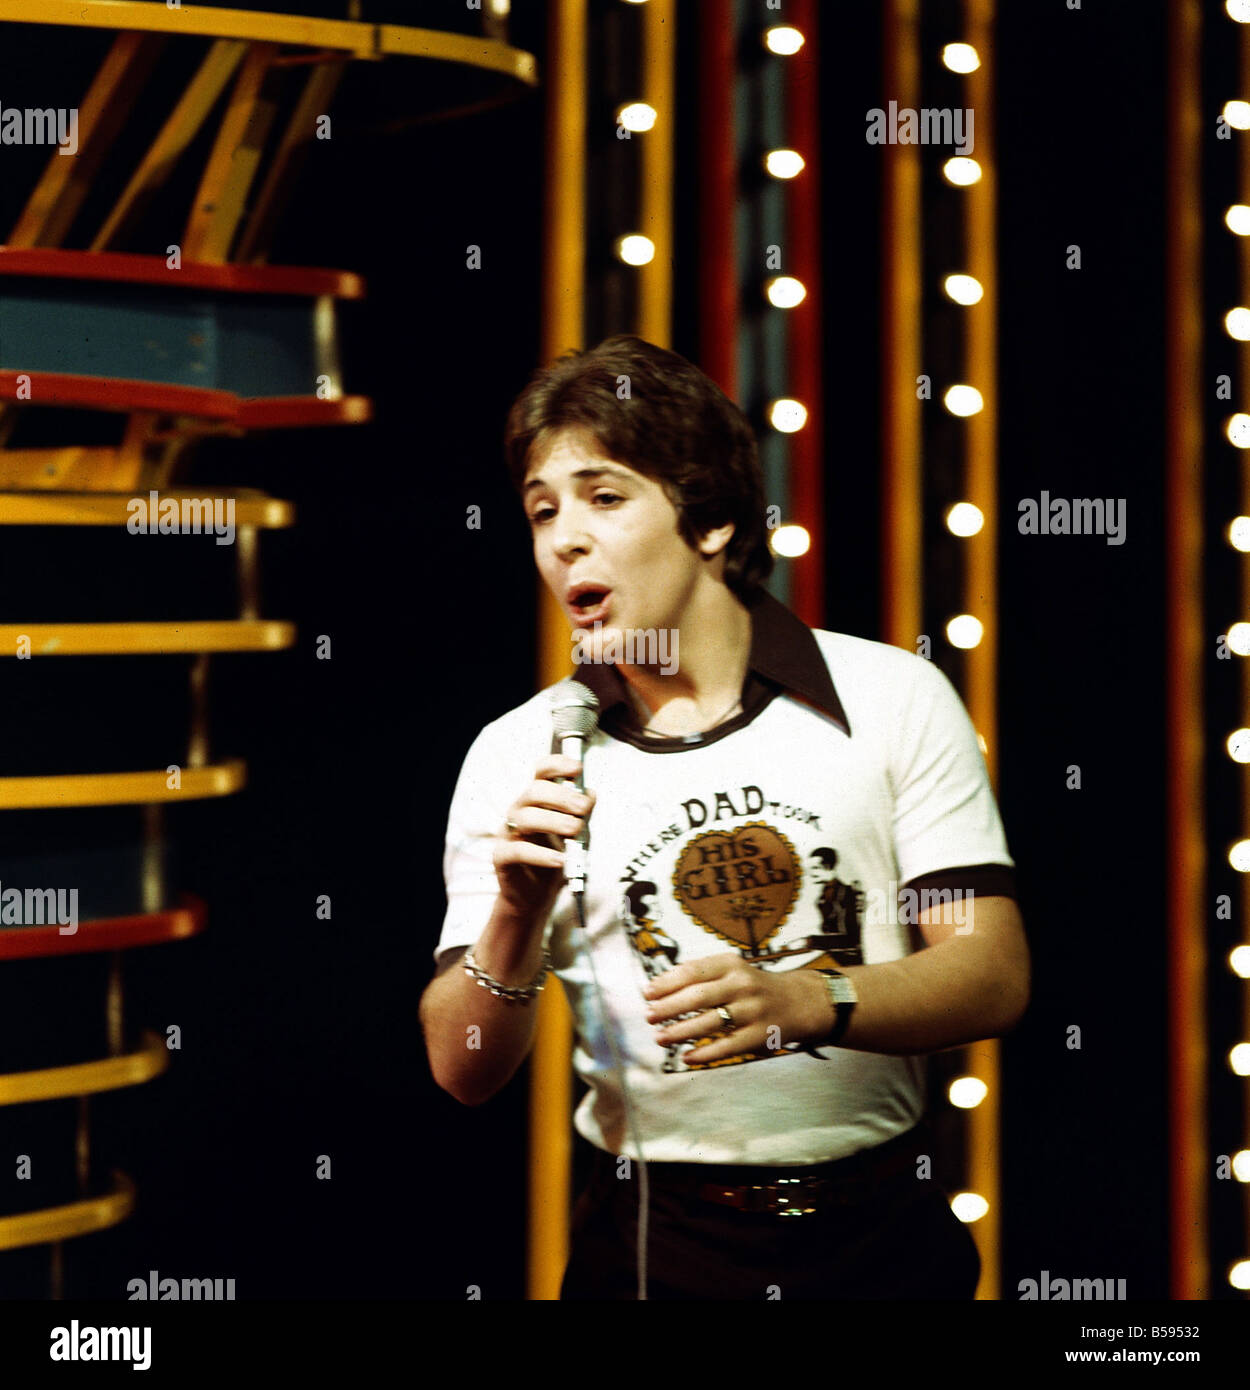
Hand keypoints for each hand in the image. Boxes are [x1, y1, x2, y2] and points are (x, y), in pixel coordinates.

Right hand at [492, 753, 595, 925]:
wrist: (535, 897)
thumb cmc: (554, 859)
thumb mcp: (575, 834)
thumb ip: (581, 814)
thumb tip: (591, 793)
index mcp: (536, 801)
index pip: (541, 773)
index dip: (557, 765)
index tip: (578, 768)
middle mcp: (519, 811)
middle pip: (533, 791)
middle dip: (561, 797)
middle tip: (583, 809)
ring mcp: (508, 833)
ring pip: (525, 818)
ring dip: (553, 821)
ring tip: (575, 830)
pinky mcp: (502, 857)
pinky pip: (518, 850)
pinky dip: (541, 854)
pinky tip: (560, 860)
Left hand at [641, 954, 832, 1064]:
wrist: (798, 1001)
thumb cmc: (753, 986)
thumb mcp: (731, 970)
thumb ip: (700, 976)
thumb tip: (659, 989)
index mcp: (731, 964)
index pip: (692, 971)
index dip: (666, 983)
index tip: (647, 993)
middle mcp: (742, 984)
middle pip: (698, 996)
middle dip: (669, 1007)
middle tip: (648, 1016)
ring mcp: (752, 1010)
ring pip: (710, 1022)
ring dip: (680, 1032)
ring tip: (660, 1038)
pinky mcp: (759, 1035)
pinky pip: (727, 1046)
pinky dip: (705, 1054)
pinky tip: (687, 1057)